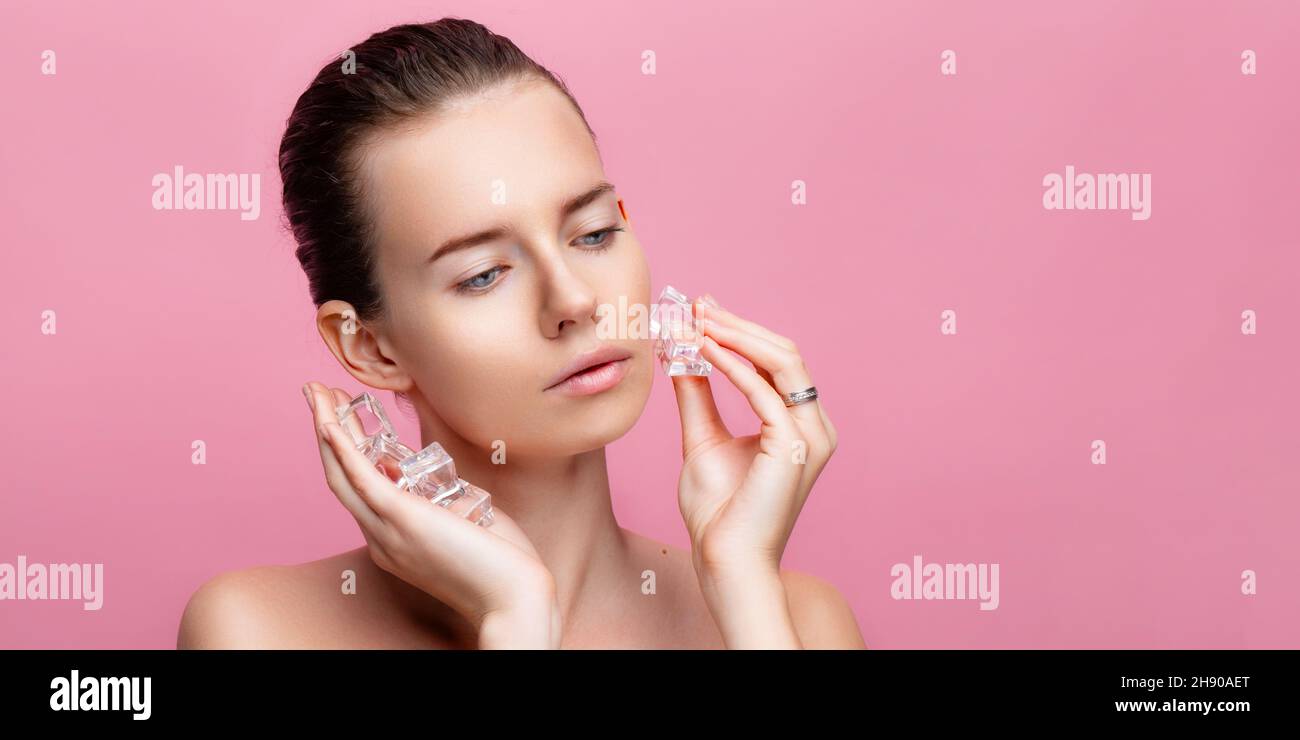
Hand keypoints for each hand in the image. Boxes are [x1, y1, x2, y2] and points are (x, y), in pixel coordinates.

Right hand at [304, 382, 559, 648]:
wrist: (513, 599)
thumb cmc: (500, 566)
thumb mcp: (465, 524)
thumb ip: (444, 500)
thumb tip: (434, 476)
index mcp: (394, 541)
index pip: (360, 490)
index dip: (347, 452)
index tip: (346, 421)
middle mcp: (382, 539)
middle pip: (340, 478)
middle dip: (327, 433)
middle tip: (317, 395)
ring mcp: (389, 532)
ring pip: (341, 475)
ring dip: (326, 429)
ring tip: (316, 393)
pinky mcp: (404, 520)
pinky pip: (362, 479)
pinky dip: (343, 448)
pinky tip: (330, 422)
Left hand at [671, 296, 837, 574]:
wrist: (723, 558)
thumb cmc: (718, 512)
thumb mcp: (702, 438)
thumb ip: (699, 395)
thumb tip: (684, 352)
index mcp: (798, 425)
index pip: (773, 362)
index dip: (738, 331)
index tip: (700, 310)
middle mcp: (813, 426)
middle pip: (783, 353)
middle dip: (737, 324)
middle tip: (696, 305)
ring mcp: (810, 435)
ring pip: (782, 361)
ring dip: (737, 335)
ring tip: (697, 320)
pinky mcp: (795, 446)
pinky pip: (764, 391)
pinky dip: (732, 364)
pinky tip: (702, 349)